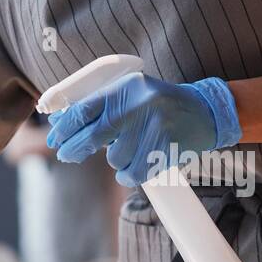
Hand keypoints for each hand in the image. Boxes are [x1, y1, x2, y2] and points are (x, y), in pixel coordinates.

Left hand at [46, 73, 241, 186]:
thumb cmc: (161, 104)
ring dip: (116, 161)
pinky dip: (128, 174)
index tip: (55, 138)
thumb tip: (61, 122)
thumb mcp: (132, 93)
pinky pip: (133, 172)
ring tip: (130, 150)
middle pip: (94, 135)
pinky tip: (134, 166)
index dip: (65, 127)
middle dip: (75, 149)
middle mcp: (139, 105)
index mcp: (126, 87)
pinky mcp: (165, 148)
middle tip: (67, 155)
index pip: (85, 108)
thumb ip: (101, 105)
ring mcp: (153, 127)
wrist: (205, 112)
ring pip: (115, 158)